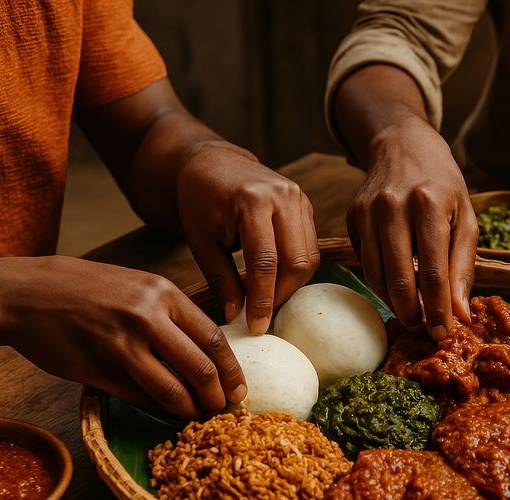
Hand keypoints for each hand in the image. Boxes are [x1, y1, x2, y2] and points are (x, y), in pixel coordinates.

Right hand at [0, 256, 245, 419]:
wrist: (24, 294)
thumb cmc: (86, 289)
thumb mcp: (137, 285)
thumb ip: (171, 313)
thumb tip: (207, 350)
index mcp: (163, 294)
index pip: (213, 338)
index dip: (231, 370)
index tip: (239, 389)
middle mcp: (146, 318)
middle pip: (200, 369)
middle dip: (218, 396)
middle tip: (223, 409)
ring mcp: (121, 345)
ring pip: (172, 391)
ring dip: (190, 410)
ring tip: (197, 416)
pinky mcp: (98, 370)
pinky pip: (140, 398)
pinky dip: (158, 410)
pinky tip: (165, 413)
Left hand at [176, 141, 319, 333]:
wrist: (212, 162)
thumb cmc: (200, 201)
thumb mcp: (201, 241)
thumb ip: (221, 279)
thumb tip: (237, 315)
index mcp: (252, 201)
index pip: (265, 262)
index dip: (263, 299)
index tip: (256, 327)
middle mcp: (283, 196)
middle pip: (296, 262)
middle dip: (281, 295)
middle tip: (262, 315)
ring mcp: (299, 197)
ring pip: (309, 257)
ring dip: (291, 285)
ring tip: (267, 298)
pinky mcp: (306, 204)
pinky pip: (309, 246)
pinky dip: (296, 269)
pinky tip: (275, 279)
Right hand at [346, 117, 476, 339]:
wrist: (402, 146)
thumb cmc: (443, 185)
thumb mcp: (465, 218)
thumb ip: (463, 267)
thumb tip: (460, 315)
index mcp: (430, 204)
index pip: (433, 271)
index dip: (437, 308)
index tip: (443, 333)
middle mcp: (394, 206)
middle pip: (399, 278)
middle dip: (412, 313)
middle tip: (423, 331)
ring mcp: (368, 211)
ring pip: (376, 275)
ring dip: (393, 304)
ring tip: (411, 317)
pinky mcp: (351, 216)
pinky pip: (364, 262)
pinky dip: (379, 282)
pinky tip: (394, 290)